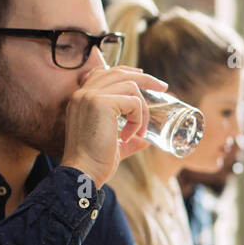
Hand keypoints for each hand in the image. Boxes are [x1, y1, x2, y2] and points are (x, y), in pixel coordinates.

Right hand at [60, 66, 169, 187]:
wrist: (83, 172)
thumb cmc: (95, 162)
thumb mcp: (112, 144)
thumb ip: (127, 139)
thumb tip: (145, 141)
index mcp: (81, 99)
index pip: (104, 73)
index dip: (125, 72)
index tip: (143, 77)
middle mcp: (83, 93)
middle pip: (119, 73)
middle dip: (144, 78)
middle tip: (163, 87)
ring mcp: (90, 96)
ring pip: (130, 86)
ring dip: (142, 109)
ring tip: (140, 131)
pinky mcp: (101, 103)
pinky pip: (133, 102)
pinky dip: (138, 119)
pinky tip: (130, 136)